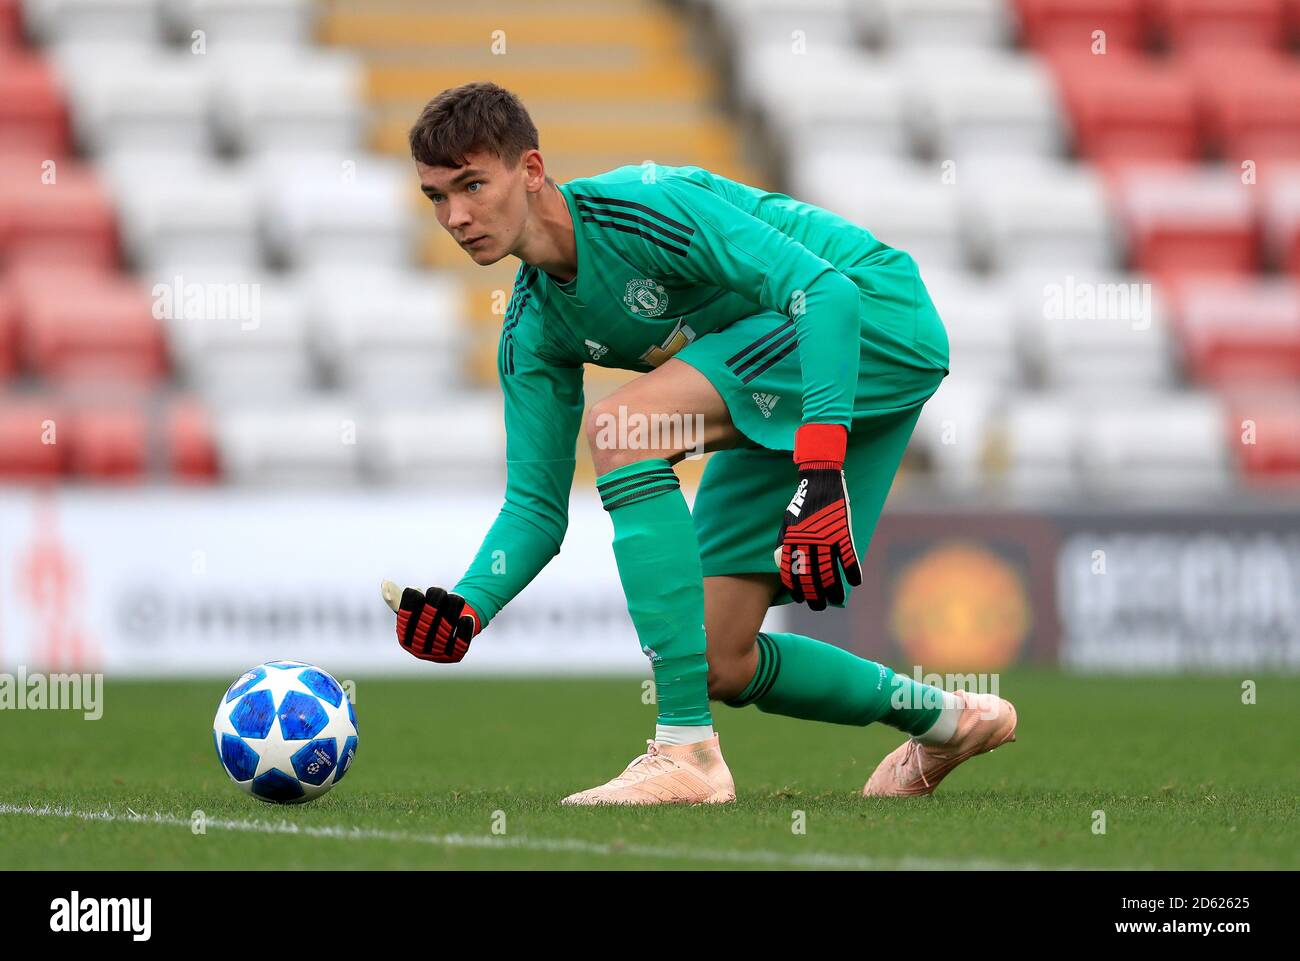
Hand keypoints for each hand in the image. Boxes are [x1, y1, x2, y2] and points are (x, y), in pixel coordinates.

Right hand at [382, 580, 479, 662]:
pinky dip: (464, 629)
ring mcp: (437, 654)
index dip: (411, 602)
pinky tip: (466, 617)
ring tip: (456, 598)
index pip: (405, 618)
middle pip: (426, 622)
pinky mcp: (455, 656)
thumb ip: (397, 596)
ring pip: (445, 630)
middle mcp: (419, 649)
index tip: (417, 589)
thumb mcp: (413, 607)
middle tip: (440, 591)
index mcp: (404, 638)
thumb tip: (384, 584)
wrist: (450, 633)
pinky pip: (460, 643)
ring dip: (452, 610)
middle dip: (434, 602)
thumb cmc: (427, 616)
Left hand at [775, 424, 860, 610]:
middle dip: (814, 596)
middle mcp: (807, 543)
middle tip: (818, 605)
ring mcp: (826, 539)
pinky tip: (855, 582)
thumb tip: (782, 562)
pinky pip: (849, 558)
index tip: (801, 598)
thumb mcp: (787, 521)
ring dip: (834, 590)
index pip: (792, 572)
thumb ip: (784, 542)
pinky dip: (852, 572)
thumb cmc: (803, 501)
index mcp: (792, 541)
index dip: (796, 588)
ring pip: (830, 572)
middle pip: (811, 577)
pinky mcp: (843, 533)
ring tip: (836, 600)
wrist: (819, 479)